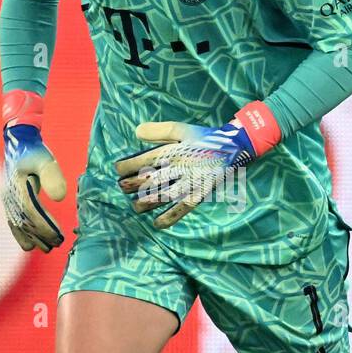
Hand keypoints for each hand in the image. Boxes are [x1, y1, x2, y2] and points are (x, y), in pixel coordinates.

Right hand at [2, 96, 66, 251]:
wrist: (18, 142)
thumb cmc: (34, 151)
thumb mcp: (46, 159)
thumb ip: (52, 176)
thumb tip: (60, 198)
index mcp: (17, 187)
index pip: (31, 213)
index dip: (44, 227)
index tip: (59, 237)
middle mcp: (9, 196)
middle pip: (24, 223)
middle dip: (41, 236)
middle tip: (58, 244)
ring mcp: (7, 199)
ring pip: (17, 225)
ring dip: (31, 238)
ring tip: (48, 248)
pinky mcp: (8, 201)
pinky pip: (12, 222)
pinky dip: (21, 235)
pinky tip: (30, 244)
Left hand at [115, 118, 260, 228]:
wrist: (234, 147)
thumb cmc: (205, 137)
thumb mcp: (182, 128)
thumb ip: (158, 131)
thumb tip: (135, 132)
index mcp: (172, 150)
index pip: (142, 161)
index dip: (125, 167)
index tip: (118, 170)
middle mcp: (177, 168)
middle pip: (148, 180)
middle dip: (131, 186)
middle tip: (122, 188)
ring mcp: (188, 183)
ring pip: (160, 196)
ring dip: (144, 203)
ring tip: (135, 206)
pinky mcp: (198, 194)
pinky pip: (181, 209)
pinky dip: (168, 218)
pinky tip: (156, 224)